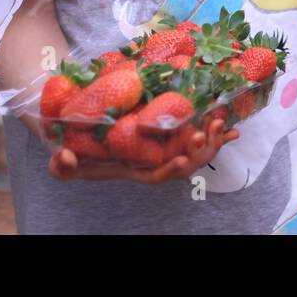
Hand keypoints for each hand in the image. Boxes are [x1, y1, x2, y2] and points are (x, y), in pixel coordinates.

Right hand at [38, 116, 240, 182]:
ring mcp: (165, 149)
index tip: (183, 159)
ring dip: (211, 139)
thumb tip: (65, 158)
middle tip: (206, 132)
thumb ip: (62, 164)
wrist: (83, 135)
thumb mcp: (62, 160)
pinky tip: (234, 126)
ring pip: (196, 151)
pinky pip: (198, 136)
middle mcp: (154, 161)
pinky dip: (216, 133)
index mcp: (134, 170)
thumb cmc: (75, 151)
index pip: (156, 175)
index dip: (171, 170)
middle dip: (199, 151)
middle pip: (184, 164)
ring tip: (221, 121)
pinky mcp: (172, 135)